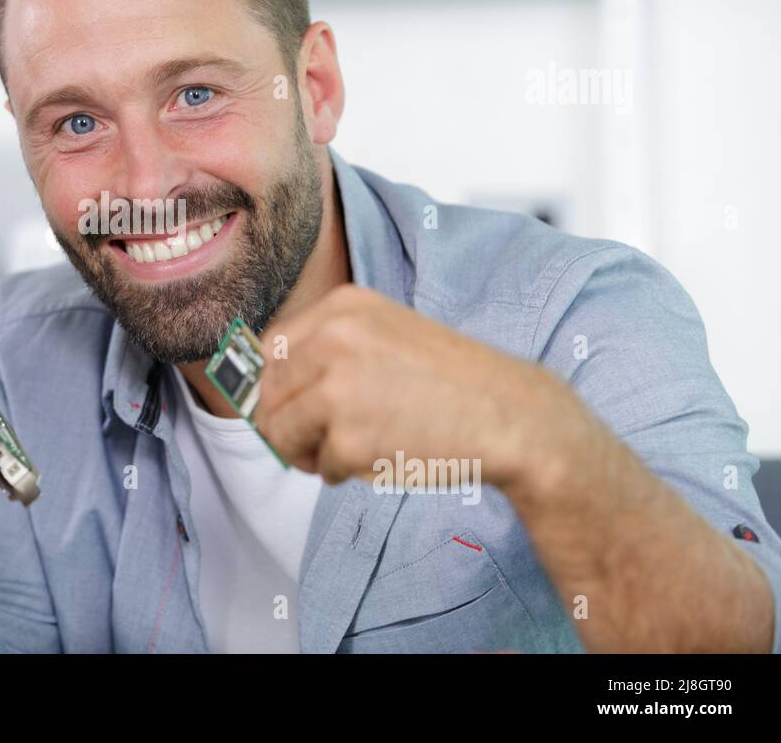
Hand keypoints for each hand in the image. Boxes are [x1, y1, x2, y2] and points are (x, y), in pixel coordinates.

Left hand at [251, 284, 576, 492]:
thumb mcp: (387, 333)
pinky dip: (341, 473)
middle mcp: (333, 339)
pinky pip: (319, 466)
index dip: (276, 384)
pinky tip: (378, 459)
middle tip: (316, 439)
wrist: (513, 416)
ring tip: (344, 452)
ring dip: (306, 451)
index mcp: (342, 307)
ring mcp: (338, 388)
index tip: (290, 404)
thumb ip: (330, 348)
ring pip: (281, 431)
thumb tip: (267, 385)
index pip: (270, 348)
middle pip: (268, 392)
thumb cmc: (454, 382)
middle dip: (285, 422)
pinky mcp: (349, 438)